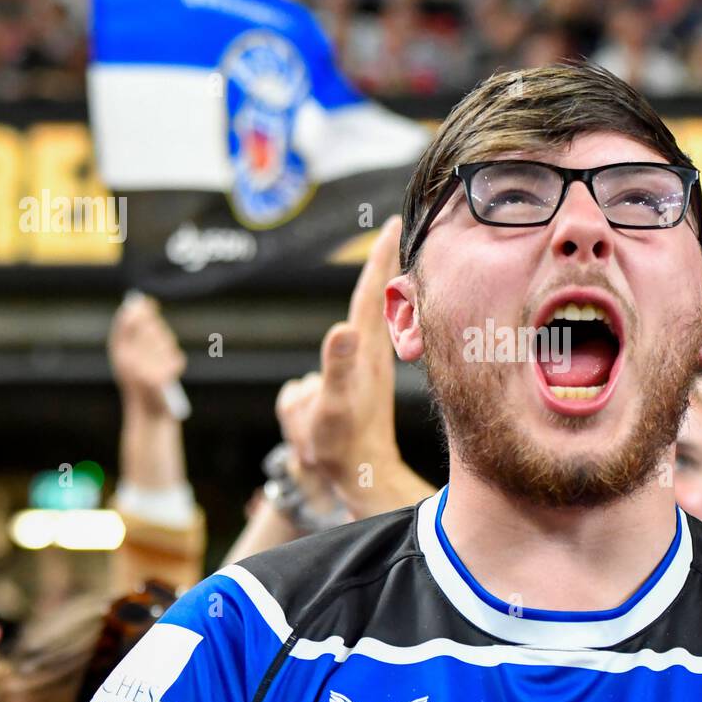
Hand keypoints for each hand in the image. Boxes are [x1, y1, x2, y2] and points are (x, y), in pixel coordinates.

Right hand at [108, 294, 186, 415]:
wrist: (148, 415)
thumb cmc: (139, 382)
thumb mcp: (130, 357)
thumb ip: (135, 332)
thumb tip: (144, 303)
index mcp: (119, 355)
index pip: (127, 322)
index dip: (138, 310)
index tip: (145, 302)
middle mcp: (129, 361)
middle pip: (150, 328)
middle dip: (157, 328)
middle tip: (159, 334)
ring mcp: (145, 370)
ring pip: (166, 342)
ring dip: (167, 347)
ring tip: (162, 360)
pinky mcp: (161, 379)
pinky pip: (177, 358)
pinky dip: (177, 363)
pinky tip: (171, 373)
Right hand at [280, 217, 431, 515]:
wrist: (355, 481)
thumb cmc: (344, 445)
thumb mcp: (335, 406)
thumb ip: (338, 368)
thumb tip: (341, 329)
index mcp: (364, 350)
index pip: (371, 293)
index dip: (379, 256)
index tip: (395, 221)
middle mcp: (366, 355)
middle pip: (367, 304)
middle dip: (376, 270)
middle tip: (391, 232)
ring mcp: (358, 373)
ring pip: (331, 355)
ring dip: (327, 372)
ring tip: (322, 420)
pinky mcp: (348, 392)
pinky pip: (313, 386)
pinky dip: (306, 408)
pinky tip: (315, 429)